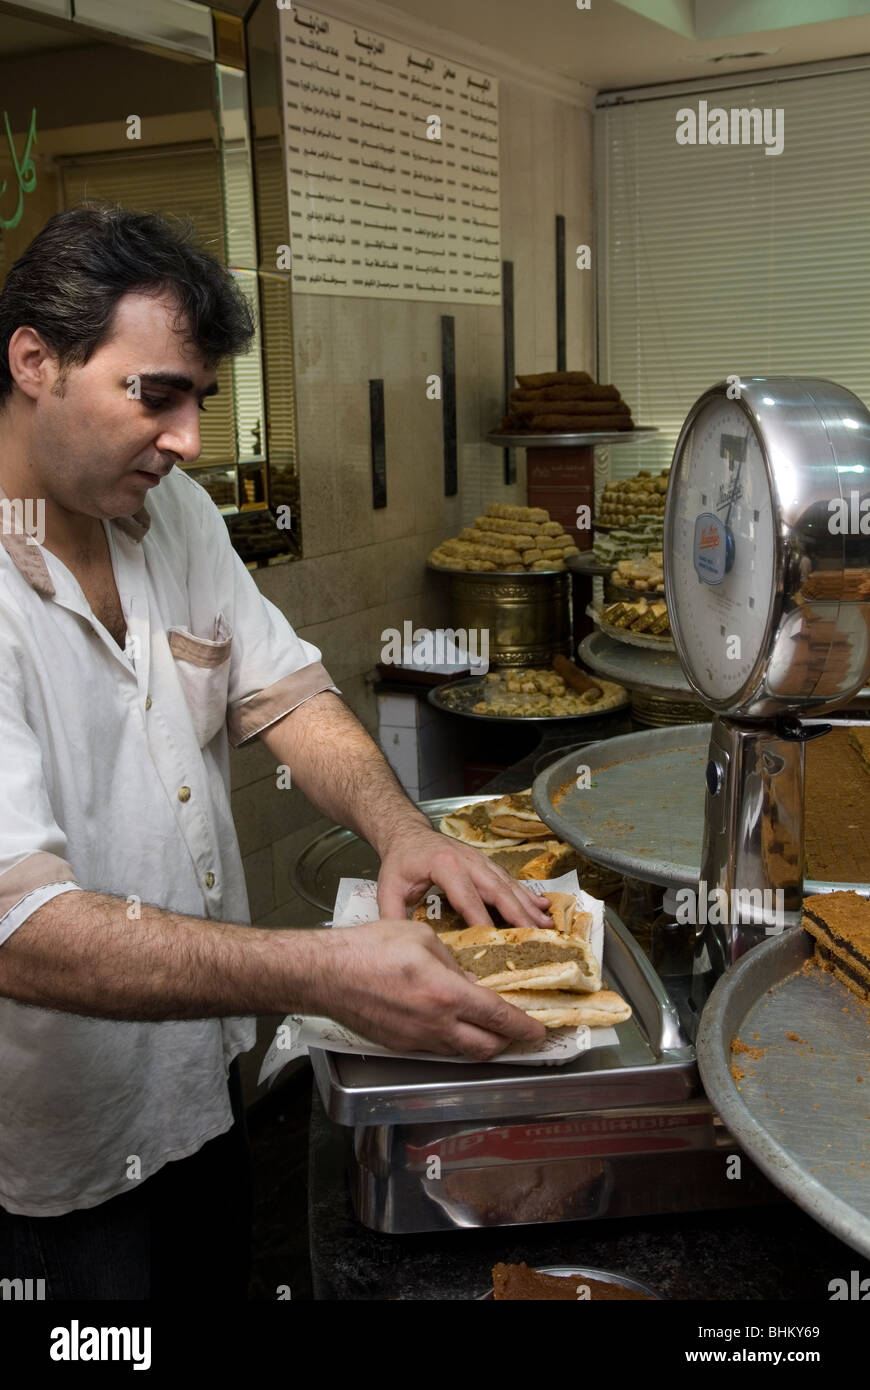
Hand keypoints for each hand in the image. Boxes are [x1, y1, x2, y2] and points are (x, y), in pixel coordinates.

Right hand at [318, 920, 545, 1058]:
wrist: (327, 974)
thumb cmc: (369, 948)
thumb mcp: (422, 937)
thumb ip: (452, 960)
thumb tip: (466, 976)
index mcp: (447, 994)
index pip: (498, 1017)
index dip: (523, 1027)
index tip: (538, 1031)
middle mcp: (436, 1024)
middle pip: (485, 1047)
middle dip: (505, 1041)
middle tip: (515, 1031)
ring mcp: (416, 1039)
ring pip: (461, 1052)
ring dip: (479, 1043)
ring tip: (485, 1027)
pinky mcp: (399, 1045)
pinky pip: (436, 1048)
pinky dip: (451, 1040)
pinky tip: (448, 1022)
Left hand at [376, 824, 553, 929]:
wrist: (408, 833)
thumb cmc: (400, 861)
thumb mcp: (388, 887)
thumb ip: (392, 915)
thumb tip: (403, 944)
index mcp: (444, 865)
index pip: (466, 897)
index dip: (482, 920)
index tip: (496, 942)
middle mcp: (468, 860)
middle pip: (496, 889)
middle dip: (518, 913)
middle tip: (537, 934)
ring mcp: (480, 860)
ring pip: (508, 884)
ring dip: (528, 904)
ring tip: (547, 924)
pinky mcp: (486, 862)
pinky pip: (509, 879)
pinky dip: (526, 893)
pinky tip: (543, 906)